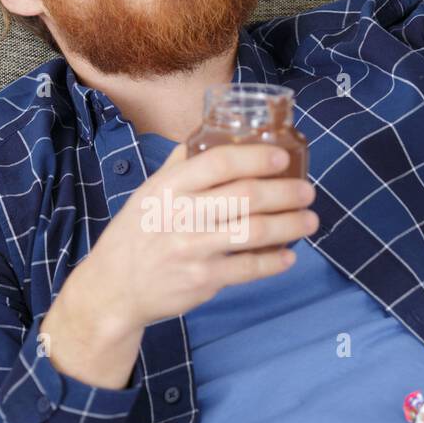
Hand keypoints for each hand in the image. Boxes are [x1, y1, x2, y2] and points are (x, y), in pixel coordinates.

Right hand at [68, 141, 318, 338]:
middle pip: (246, 197)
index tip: (282, 158)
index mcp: (168, 188)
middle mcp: (180, 215)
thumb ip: (179, 167)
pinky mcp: (202, 280)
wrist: (114, 289)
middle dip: (286, 193)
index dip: (255, 157)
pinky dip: (274, 262)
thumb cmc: (135, 236)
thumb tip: (208, 133)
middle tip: (307, 191)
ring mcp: (192, 249)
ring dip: (290, 225)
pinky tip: (288, 255)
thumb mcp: (148, 194)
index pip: (218, 162)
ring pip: (254, 232)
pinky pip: (248, 269)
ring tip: (309, 220)